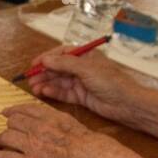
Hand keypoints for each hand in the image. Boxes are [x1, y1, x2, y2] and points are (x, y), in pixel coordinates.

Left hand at [0, 103, 157, 157]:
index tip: (8, 112)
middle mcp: (38, 128)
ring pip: (7, 136)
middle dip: (8, 126)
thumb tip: (51, 123)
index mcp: (51, 117)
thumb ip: (59, 121)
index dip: (14, 111)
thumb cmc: (93, 146)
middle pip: (14, 122)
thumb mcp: (76, 125)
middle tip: (5, 131)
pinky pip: (5, 157)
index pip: (26, 109)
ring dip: (2, 139)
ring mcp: (32, 146)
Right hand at [23, 45, 137, 121]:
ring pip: (59, 81)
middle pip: (58, 68)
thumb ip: (64, 64)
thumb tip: (45, 60)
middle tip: (30, 79)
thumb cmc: (111, 82)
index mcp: (86, 56)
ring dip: (46, 83)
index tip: (34, 64)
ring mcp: (81, 83)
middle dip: (44, 73)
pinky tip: (44, 93)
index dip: (47, 57)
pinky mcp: (81, 97)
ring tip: (34, 88)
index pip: (62, 53)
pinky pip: (64, 93)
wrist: (127, 104)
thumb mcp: (86, 69)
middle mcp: (83, 68)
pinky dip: (54, 93)